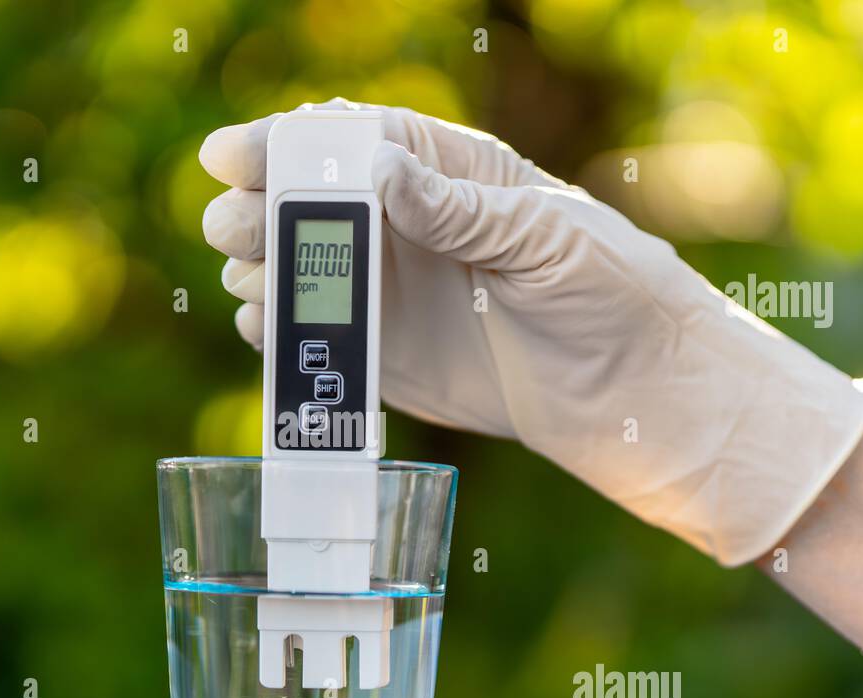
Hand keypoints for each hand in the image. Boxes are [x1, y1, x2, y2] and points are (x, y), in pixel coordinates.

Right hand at [200, 99, 862, 565]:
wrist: (633, 390)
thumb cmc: (607, 289)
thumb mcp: (539, 235)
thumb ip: (455, 208)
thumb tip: (374, 170)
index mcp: (446, 175)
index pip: (350, 142)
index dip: (284, 144)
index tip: (228, 155)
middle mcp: (406, 229)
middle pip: (309, 206)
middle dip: (260, 211)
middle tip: (234, 227)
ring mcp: (392, 295)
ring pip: (299, 272)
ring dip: (262, 272)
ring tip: (254, 280)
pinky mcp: (388, 359)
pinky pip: (317, 342)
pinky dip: (282, 336)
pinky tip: (268, 330)